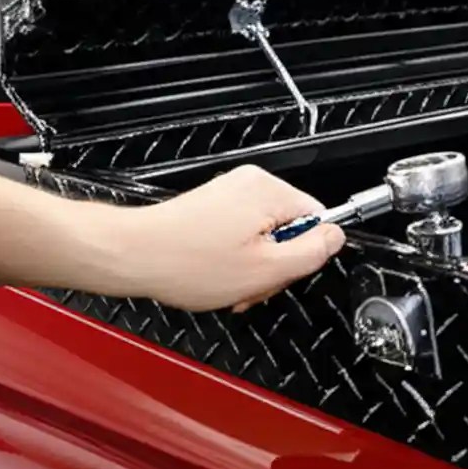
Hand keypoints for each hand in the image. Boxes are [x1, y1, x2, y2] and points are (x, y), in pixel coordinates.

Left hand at [126, 165, 345, 312]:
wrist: (130, 255)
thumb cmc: (188, 262)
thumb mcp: (266, 269)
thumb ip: (312, 252)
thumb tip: (336, 238)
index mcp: (270, 192)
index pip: (318, 220)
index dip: (303, 255)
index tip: (279, 272)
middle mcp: (251, 184)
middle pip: (290, 229)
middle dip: (274, 264)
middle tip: (250, 284)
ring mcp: (230, 193)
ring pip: (265, 235)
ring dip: (254, 265)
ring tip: (230, 282)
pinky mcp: (212, 204)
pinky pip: (242, 233)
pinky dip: (235, 257)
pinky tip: (216, 273)